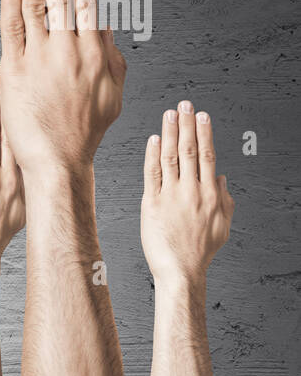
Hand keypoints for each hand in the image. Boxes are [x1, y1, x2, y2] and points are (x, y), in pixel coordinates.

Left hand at [0, 0, 126, 178]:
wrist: (56, 161)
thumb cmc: (83, 132)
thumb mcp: (112, 94)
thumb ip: (112, 57)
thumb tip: (107, 26)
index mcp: (95, 53)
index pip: (87, 2)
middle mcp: (68, 51)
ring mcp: (40, 59)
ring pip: (35, 6)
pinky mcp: (14, 71)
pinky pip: (11, 30)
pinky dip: (10, 4)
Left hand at [141, 102, 232, 281]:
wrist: (180, 270)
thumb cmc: (201, 251)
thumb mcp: (223, 225)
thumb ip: (225, 199)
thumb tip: (221, 177)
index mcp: (211, 194)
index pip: (208, 156)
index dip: (204, 133)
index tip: (201, 116)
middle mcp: (192, 191)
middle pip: (190, 150)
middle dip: (186, 125)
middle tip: (184, 105)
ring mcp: (171, 196)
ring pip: (171, 157)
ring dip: (169, 133)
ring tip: (169, 114)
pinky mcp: (152, 203)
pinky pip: (152, 174)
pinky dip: (152, 155)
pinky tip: (153, 139)